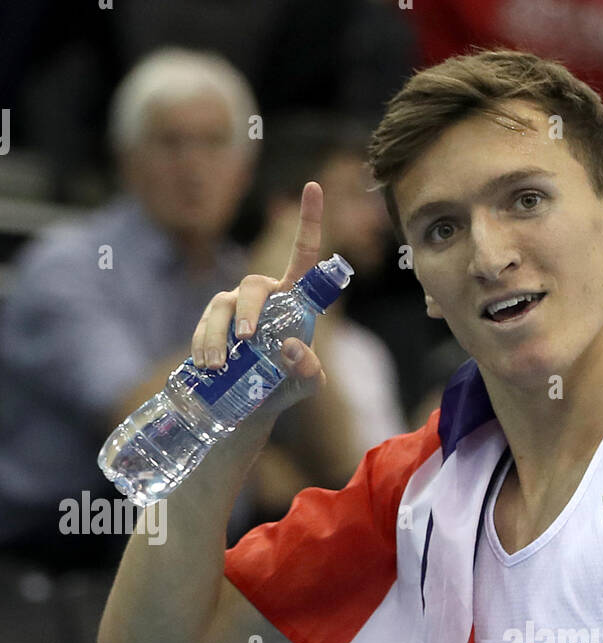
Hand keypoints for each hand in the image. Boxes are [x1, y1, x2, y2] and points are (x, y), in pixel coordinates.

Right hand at [189, 181, 327, 414]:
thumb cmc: (287, 385)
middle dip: (249, 310)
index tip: (313, 186)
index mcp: (293, 299)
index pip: (303, 254)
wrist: (255, 408)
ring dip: (217, 333)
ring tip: (217, 365)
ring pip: (220, 306)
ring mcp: (233, 310)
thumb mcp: (307, 384)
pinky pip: (202, 327)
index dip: (310, 221)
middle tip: (249, 339)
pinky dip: (202, 344)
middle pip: (253, 286)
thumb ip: (309, 369)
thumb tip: (291, 346)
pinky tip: (206, 365)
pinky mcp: (211, 328)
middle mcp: (263, 297)